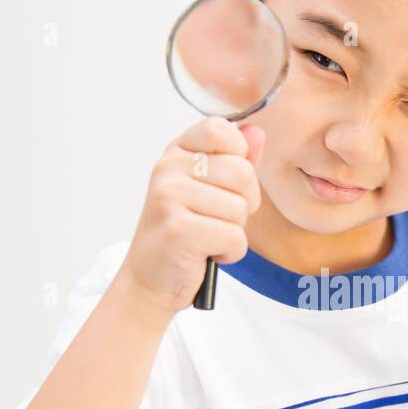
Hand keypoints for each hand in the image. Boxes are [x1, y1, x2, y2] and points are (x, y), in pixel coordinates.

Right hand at [114, 116, 264, 321]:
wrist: (150, 278)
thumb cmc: (184, 232)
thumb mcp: (207, 189)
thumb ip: (234, 159)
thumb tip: (257, 133)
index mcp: (177, 152)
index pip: (221, 129)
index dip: (239, 157)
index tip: (226, 183)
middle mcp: (168, 169)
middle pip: (242, 172)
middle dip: (245, 203)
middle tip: (220, 219)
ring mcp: (169, 197)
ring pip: (240, 208)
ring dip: (236, 231)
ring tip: (210, 237)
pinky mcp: (178, 230)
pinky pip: (234, 237)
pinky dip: (231, 253)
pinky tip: (209, 253)